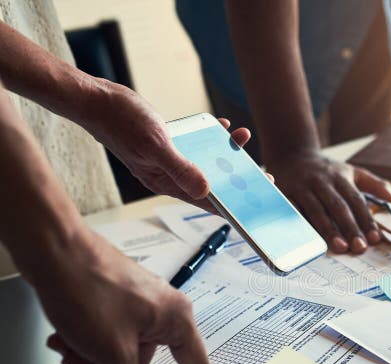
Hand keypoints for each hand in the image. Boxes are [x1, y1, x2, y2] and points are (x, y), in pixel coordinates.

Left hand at [31, 229, 229, 363]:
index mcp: (174, 317)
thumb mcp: (111, 352)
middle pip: (142, 357)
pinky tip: (64, 334)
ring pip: (119, 345)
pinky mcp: (115, 294)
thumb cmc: (88, 291)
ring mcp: (138, 298)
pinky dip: (84, 336)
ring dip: (89, 352)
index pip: (195, 360)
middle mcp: (162, 305)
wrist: (55, 252)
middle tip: (83, 359)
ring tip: (67, 343)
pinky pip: (106, 328)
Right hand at [80, 80, 250, 208]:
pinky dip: (209, 136)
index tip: (254, 204)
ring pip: (203, 161)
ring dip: (224, 151)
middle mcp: (168, 174)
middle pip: (208, 183)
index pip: (204, 200)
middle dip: (235, 178)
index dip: (231, 204)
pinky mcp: (166, 142)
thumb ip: (181, 169)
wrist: (95, 100)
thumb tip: (207, 189)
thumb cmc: (120, 122)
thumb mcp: (155, 145)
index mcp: (165, 182)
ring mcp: (167, 158)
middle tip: (262, 174)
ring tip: (243, 138)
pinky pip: (194, 143)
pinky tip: (222, 126)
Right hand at [270, 150, 390, 253]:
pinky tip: (308, 240)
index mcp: (341, 177)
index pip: (356, 201)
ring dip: (328, 230)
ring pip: (317, 211)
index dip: (366, 220)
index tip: (375, 238)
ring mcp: (303, 187)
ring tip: (339, 247)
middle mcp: (323, 181)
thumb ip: (376, 186)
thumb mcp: (353, 172)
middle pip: (338, 207)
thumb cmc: (327, 170)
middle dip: (350, 228)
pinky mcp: (285, 193)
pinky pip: (294, 211)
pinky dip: (301, 225)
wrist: (292, 154)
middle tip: (359, 248)